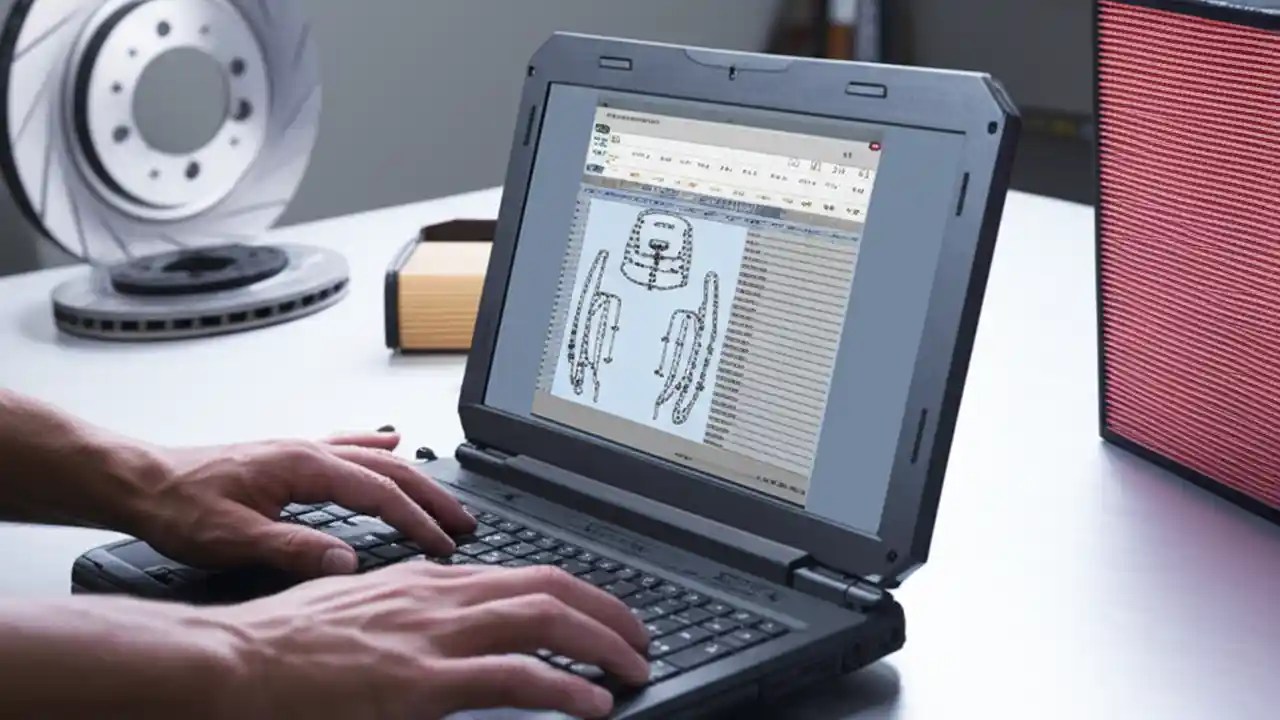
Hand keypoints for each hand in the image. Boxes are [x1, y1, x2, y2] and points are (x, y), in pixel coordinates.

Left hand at [123, 430, 475, 577]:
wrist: (140, 481)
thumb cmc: (178, 507)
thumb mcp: (233, 538)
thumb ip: (293, 548)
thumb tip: (346, 563)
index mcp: (303, 465)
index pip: (379, 494)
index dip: (416, 521)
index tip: (443, 544)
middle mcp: (308, 451)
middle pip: (390, 470)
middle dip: (432, 497)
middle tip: (465, 523)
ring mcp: (301, 451)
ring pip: (375, 460)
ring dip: (415, 478)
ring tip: (444, 498)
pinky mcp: (289, 458)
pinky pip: (348, 448)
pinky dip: (378, 449)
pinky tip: (392, 443)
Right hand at [217, 562, 650, 719]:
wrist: (233, 661)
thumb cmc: (287, 642)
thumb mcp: (365, 610)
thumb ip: (416, 613)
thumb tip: (456, 629)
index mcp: (429, 580)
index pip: (526, 574)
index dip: (579, 593)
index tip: (605, 615)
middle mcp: (441, 595)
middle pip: (551, 587)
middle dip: (608, 613)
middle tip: (638, 641)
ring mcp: (434, 636)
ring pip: (545, 620)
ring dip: (602, 644)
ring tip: (632, 669)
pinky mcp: (422, 682)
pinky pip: (515, 676)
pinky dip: (564, 688)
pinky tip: (591, 705)